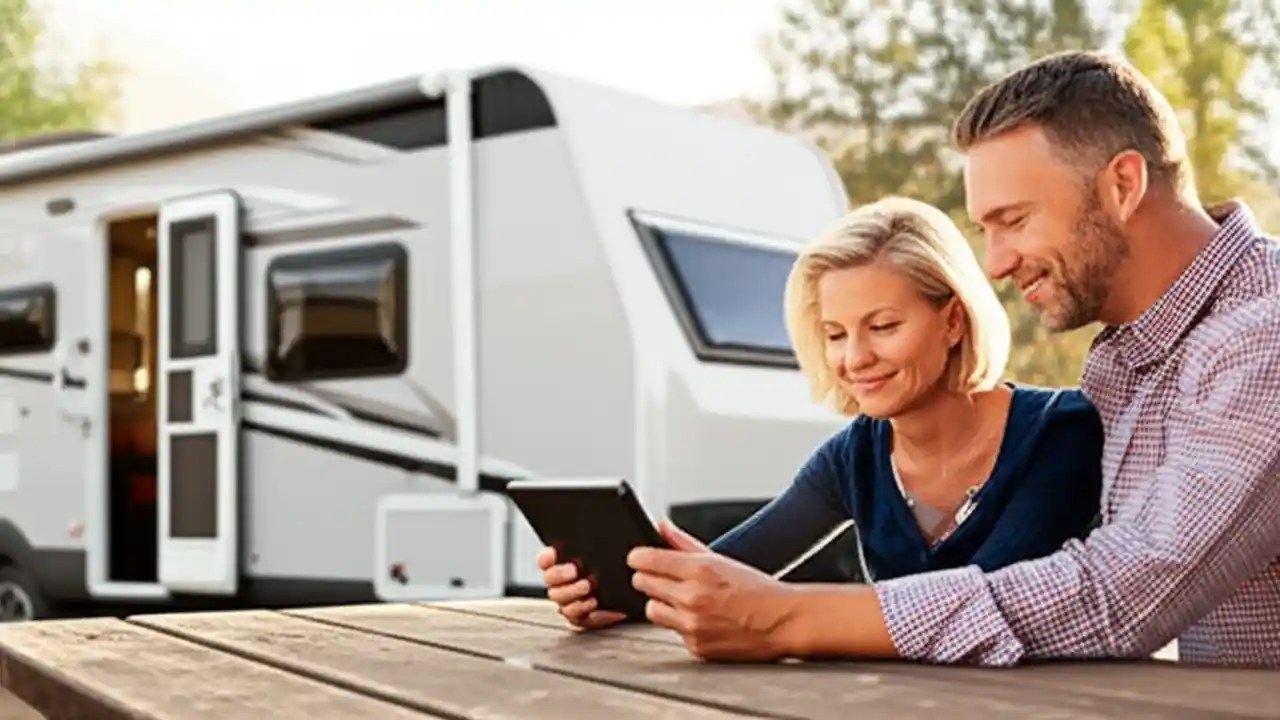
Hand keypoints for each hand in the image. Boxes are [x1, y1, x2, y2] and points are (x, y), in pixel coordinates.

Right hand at [536, 546, 626, 629]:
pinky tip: (594, 602)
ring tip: (587, 586)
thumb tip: (594, 528)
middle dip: (559, 574)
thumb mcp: (606, 553)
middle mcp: (562, 584)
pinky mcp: (580, 617)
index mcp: (563, 565)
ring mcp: (569, 602)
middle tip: (574, 570)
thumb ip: (596, 544)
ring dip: (572, 592)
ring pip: (559, 599)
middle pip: (550, 580)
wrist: (632, 595)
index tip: (553, 554)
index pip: (545, 560)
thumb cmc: (616, 571)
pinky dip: (583, 609)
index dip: (546, 557)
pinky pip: (575, 617)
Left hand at [627, 521, 798, 660]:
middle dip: (649, 579)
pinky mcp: (695, 647)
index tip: (638, 558)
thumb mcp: (720, 559)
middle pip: (642, 584)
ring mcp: (692, 625)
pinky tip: (701, 619)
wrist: (782, 622)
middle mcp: (691, 597)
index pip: (645, 560)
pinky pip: (672, 632)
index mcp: (698, 570)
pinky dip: (682, 625)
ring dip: (662, 604)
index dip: (638, 558)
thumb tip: (661, 526)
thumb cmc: (756, 589)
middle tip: (665, 579)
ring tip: (684, 601)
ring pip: (652, 609)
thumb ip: (684, 543)